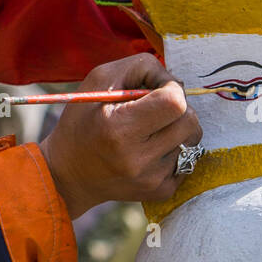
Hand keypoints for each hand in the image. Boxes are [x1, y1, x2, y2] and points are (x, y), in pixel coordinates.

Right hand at [37, 53, 201, 219]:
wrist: (69, 174)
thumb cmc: (82, 120)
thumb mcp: (100, 79)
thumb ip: (142, 68)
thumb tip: (176, 81)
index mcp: (120, 129)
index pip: (175, 102)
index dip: (171, 88)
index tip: (155, 90)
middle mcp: (138, 159)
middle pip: (191, 122)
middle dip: (178, 109)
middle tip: (154, 109)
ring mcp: (152, 179)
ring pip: (192, 141)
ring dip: (177, 129)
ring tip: (151, 130)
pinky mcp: (161, 193)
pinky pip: (189, 161)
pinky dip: (174, 150)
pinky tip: (151, 150)